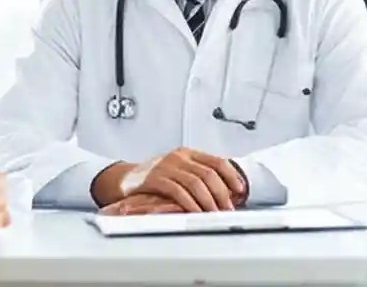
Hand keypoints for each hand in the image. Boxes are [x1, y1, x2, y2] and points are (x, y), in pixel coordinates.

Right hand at [94, 148, 244, 211]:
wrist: (126, 179)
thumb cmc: (156, 177)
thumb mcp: (179, 170)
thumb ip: (198, 175)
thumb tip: (226, 192)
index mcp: (189, 153)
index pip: (217, 162)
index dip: (232, 176)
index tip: (240, 190)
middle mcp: (179, 156)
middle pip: (209, 174)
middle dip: (222, 194)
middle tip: (228, 209)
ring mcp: (167, 166)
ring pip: (196, 183)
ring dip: (209, 201)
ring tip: (215, 214)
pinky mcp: (155, 178)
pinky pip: (178, 191)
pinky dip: (190, 203)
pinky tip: (196, 212)